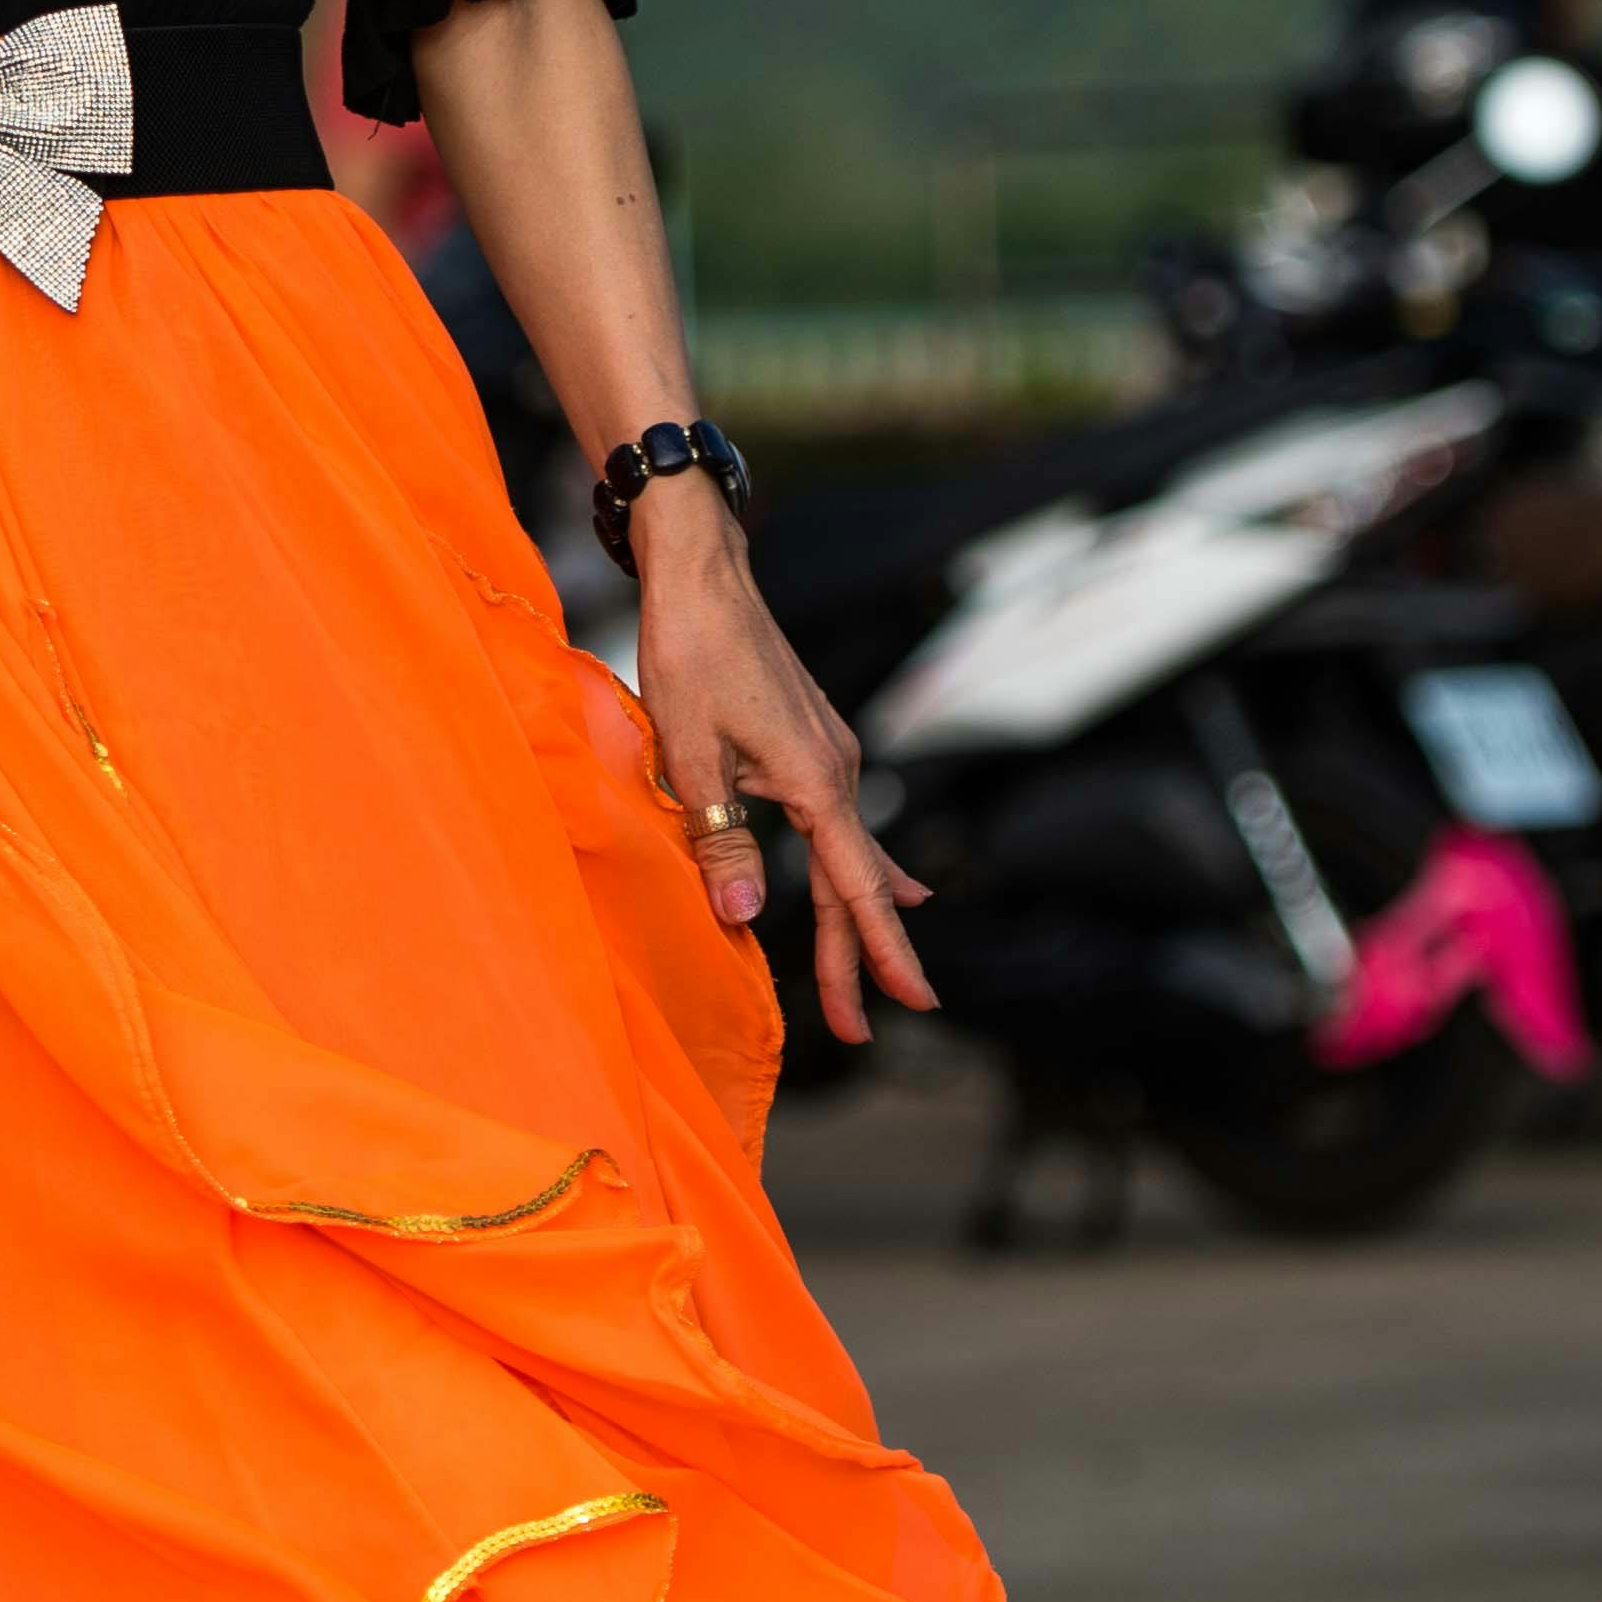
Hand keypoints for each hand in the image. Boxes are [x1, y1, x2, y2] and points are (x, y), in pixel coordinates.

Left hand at [631, 500, 930, 1046]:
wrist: (702, 574)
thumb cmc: (689, 651)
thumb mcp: (689, 752)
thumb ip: (718, 837)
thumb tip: (745, 916)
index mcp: (814, 779)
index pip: (855, 887)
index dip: (876, 951)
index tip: (911, 1002)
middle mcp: (837, 769)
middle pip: (853, 883)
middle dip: (857, 956)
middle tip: (862, 1027)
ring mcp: (829, 753)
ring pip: (847, 855)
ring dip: (852, 916)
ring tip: (872, 977)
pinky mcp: (811, 741)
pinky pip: (840, 823)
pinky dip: (859, 865)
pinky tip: (890, 884)